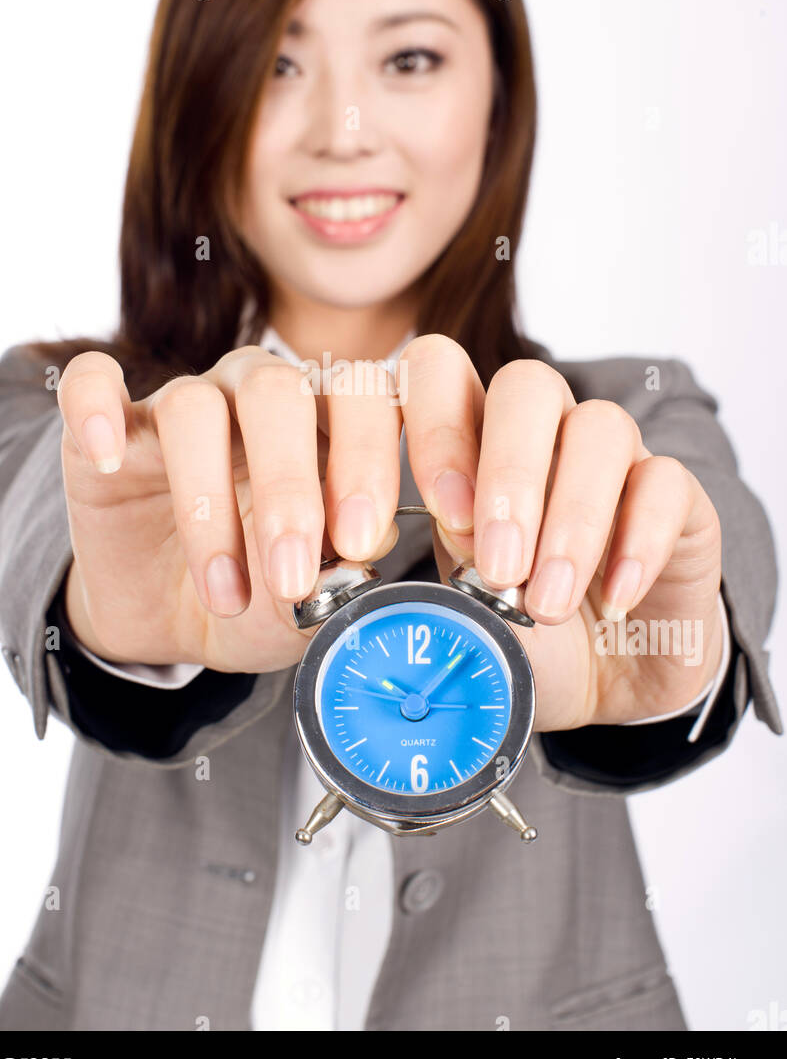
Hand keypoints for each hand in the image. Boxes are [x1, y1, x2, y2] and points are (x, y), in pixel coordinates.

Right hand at [56, 346, 401, 673]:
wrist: (172, 622)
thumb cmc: (266, 601)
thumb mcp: (321, 606)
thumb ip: (352, 582)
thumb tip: (381, 572)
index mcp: (344, 422)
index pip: (392, 388)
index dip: (424, 438)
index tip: (437, 521)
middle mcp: (271, 396)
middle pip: (290, 389)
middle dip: (298, 485)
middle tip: (301, 573)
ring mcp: (189, 401)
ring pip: (199, 404)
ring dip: (210, 505)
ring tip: (225, 592)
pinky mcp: (110, 424)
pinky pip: (93, 383)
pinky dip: (96, 408)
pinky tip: (108, 456)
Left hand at [397, 336, 723, 730]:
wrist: (606, 687)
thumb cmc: (520, 636)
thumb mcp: (458, 614)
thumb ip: (425, 580)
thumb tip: (380, 574)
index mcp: (470, 439)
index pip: (437, 372)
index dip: (423, 428)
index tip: (406, 521)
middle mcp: (543, 432)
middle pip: (526, 385)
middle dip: (506, 476)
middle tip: (496, 567)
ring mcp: (615, 458)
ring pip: (600, 428)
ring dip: (571, 520)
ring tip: (548, 604)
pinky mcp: (678, 499)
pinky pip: (666, 483)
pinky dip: (638, 541)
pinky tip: (615, 600)